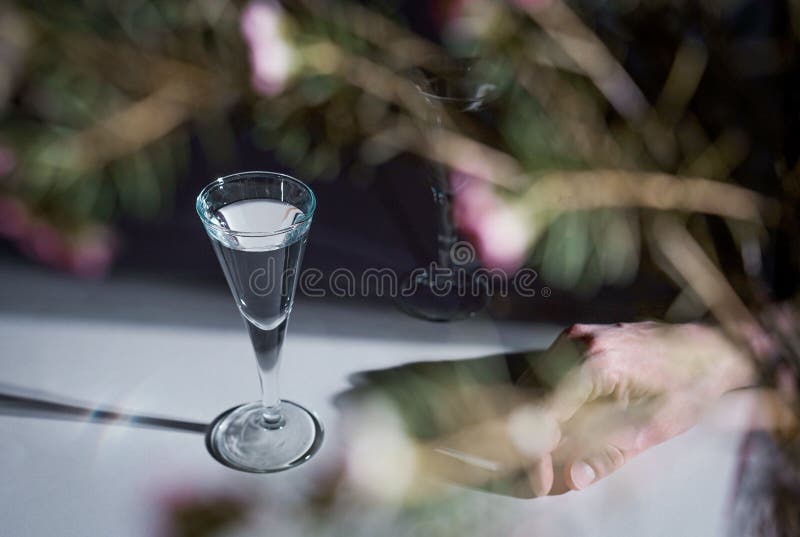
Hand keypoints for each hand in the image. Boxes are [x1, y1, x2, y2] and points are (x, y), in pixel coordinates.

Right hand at [510, 322, 755, 493]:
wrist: (709, 348)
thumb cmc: (690, 387)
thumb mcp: (653, 430)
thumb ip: (608, 456)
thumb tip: (573, 479)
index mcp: (596, 362)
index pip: (544, 413)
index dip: (537, 453)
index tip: (541, 484)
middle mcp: (578, 343)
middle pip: (532, 399)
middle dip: (536, 443)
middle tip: (547, 477)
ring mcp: (574, 337)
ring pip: (535, 388)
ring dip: (541, 425)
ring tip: (558, 457)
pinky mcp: (575, 339)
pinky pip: (549, 377)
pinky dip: (551, 406)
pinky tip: (567, 430)